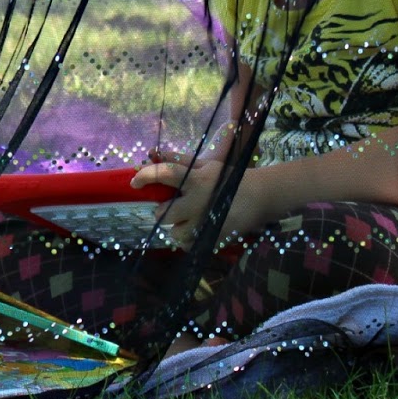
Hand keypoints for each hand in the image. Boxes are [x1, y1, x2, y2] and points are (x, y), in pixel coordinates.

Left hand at [132, 151, 259, 247]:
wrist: (262, 196)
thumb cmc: (230, 178)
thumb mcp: (206, 165)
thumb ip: (178, 160)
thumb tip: (152, 152)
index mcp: (196, 179)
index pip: (164, 174)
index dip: (145, 176)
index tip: (135, 182)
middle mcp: (199, 202)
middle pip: (164, 214)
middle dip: (162, 213)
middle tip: (169, 209)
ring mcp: (207, 222)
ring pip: (175, 234)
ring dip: (176, 229)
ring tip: (185, 222)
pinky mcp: (215, 238)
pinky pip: (190, 245)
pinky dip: (189, 241)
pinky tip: (197, 231)